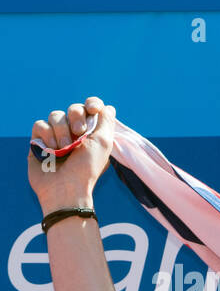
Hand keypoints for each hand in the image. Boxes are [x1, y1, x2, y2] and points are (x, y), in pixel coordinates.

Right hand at [28, 96, 117, 211]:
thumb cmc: (87, 168)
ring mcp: (57, 135)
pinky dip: (47, 136)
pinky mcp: (40, 140)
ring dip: (61, 131)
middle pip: (74, 108)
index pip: (92, 108)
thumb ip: (106, 122)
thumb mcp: (103, 143)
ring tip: (64, 149)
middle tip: (80, 133)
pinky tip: (51, 150)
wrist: (65, 187)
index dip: (92, 104)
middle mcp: (75, 133)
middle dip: (76, 118)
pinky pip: (40, 124)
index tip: (93, 109)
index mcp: (93, 133)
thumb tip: (108, 108)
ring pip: (55, 115)